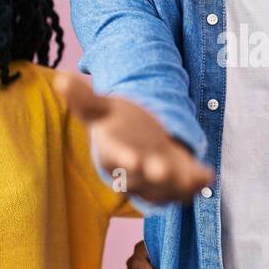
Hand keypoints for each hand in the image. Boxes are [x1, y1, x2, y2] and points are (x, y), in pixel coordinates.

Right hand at [54, 72, 213, 203]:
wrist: (139, 139)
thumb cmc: (117, 124)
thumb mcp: (102, 109)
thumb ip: (84, 99)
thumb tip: (60, 79)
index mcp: (114, 155)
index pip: (117, 161)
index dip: (125, 161)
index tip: (133, 159)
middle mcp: (135, 173)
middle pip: (144, 181)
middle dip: (154, 178)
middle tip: (164, 172)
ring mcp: (157, 180)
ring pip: (167, 190)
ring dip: (179, 186)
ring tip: (195, 177)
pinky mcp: (177, 180)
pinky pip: (187, 188)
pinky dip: (197, 184)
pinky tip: (208, 176)